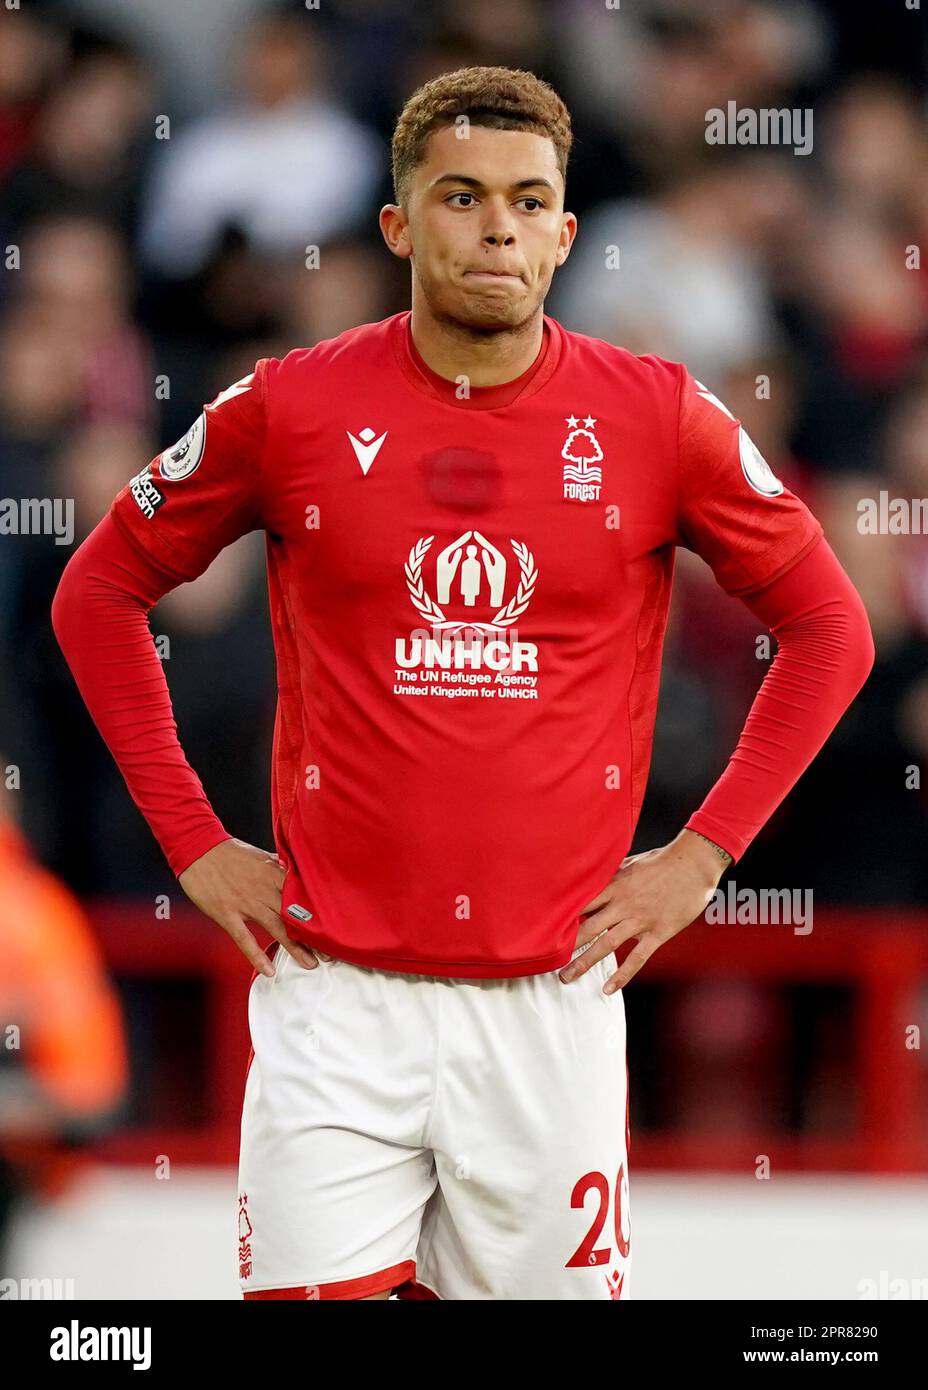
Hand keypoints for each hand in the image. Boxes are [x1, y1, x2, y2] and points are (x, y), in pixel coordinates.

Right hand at [178, 837, 317, 976]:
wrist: (198, 849)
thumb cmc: (230, 852)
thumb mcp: (261, 856)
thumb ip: (280, 868)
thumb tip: (298, 874)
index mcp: (274, 874)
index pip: (303, 896)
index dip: (319, 913)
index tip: (334, 926)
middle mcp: (264, 890)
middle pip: (294, 916)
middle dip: (313, 935)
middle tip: (331, 953)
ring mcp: (245, 903)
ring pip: (276, 928)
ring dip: (294, 948)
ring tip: (310, 964)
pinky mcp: (227, 913)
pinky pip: (244, 938)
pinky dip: (257, 955)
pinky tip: (269, 971)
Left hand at [560, 830, 727, 993]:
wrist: (693, 864)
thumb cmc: (662, 860)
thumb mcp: (630, 862)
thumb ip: (611, 874)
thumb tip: (591, 875)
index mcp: (614, 886)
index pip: (581, 904)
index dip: (562, 918)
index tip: (545, 930)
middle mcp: (623, 905)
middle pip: (588, 928)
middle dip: (566, 946)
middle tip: (547, 961)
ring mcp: (640, 920)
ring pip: (606, 945)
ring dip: (585, 962)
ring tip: (567, 976)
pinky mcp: (658, 932)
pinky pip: (637, 958)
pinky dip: (622, 974)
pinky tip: (609, 988)